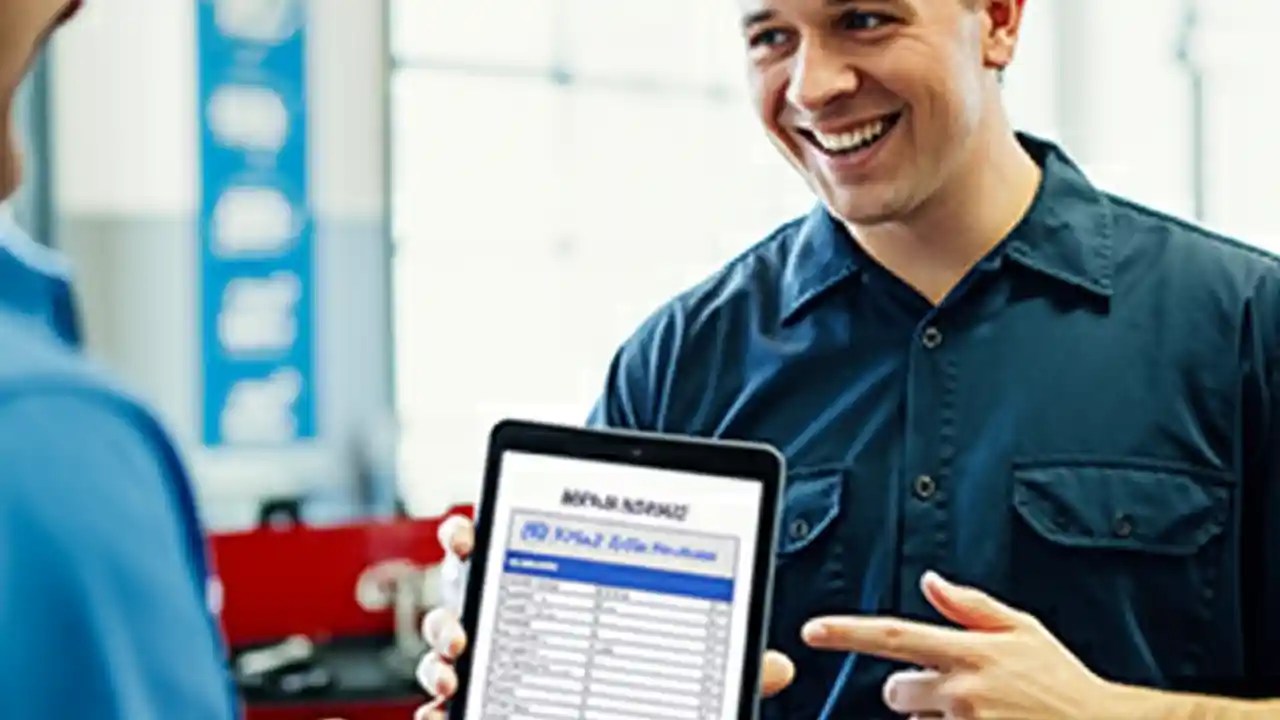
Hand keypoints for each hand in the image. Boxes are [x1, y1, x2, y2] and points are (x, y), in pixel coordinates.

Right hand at [413, 515, 796, 718]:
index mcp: (550, 583)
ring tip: (457, 675)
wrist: (637, 699)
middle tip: (466, 627)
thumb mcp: (687, 661)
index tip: (466, 535)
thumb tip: (783, 667)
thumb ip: (725, 661)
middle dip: (450, 610)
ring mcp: (495, 660)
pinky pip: (450, 704)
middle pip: (460, 601)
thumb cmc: (652, 664)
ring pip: (448, 650)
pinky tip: (442, 719)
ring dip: (439, 660)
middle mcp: (512, 617)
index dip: (469, 538)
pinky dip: (438, 712)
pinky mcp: (490, 697)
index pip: (500, 550)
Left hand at [802, 571, 1114, 718]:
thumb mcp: (1024, 632)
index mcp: (971, 653)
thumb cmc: (1063, 685)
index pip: (895, 636)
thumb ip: (971, 607)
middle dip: (911, 692)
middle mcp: (963, 692)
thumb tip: (931, 582)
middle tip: (955, 694)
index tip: (812, 631)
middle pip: (895, 690)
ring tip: (983, 716)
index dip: (848, 633)